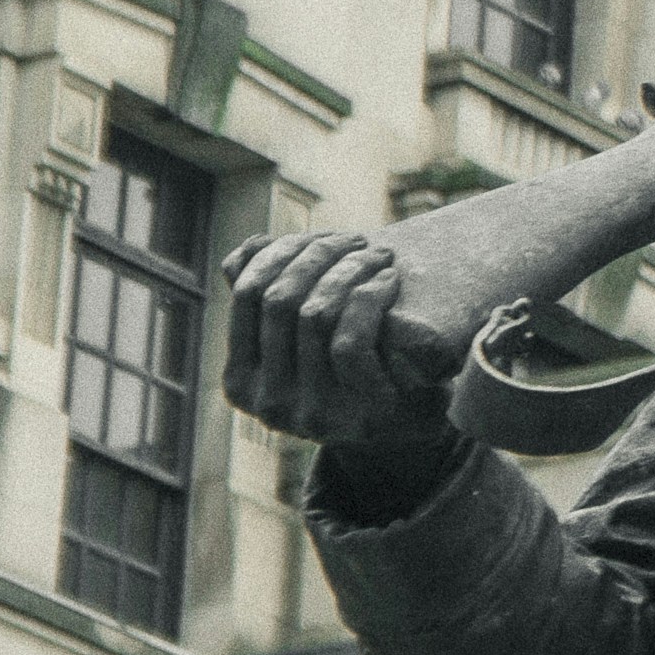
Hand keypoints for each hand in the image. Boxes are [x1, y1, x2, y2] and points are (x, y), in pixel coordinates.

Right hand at [220, 228, 467, 461]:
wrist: (413, 419)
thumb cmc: (355, 367)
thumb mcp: (305, 338)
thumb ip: (273, 301)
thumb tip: (244, 252)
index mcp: (242, 380)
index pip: (249, 293)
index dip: (285, 252)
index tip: (325, 235)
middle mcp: (266, 402)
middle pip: (281, 300)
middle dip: (321, 256)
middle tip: (359, 241)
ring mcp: (310, 415)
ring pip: (314, 316)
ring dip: (350, 271)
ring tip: (379, 256)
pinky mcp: (357, 417)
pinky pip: (350, 342)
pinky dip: (368, 300)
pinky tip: (388, 281)